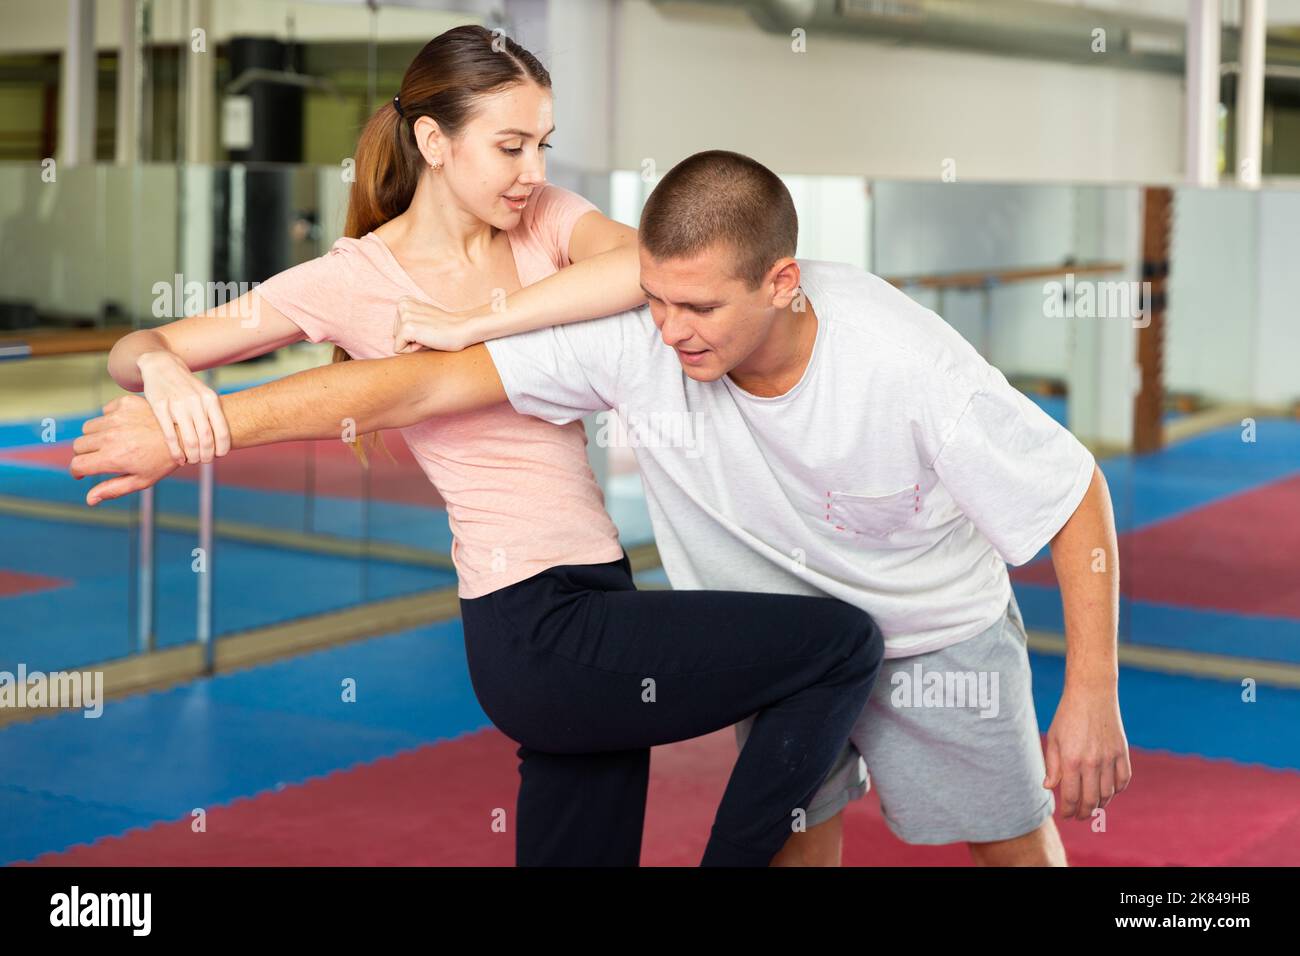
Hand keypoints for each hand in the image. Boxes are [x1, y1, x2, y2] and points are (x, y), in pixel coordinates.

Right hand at [70, 394, 181, 505]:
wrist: (185, 435)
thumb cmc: (164, 461)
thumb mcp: (141, 480)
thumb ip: (113, 489)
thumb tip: (89, 500)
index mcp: (112, 457)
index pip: (77, 464)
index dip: (77, 471)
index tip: (82, 473)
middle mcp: (110, 436)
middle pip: (79, 445)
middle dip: (85, 454)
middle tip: (101, 457)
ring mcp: (117, 418)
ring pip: (88, 428)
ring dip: (95, 436)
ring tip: (113, 442)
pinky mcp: (124, 403)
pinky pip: (104, 411)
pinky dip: (109, 419)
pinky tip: (124, 427)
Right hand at [137, 350, 230, 463]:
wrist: (162, 365)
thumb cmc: (186, 386)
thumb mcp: (204, 394)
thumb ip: (212, 413)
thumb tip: (221, 441)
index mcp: (210, 399)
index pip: (222, 430)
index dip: (223, 447)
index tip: (220, 455)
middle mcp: (196, 401)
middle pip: (206, 437)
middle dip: (207, 455)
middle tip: (204, 461)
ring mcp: (177, 404)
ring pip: (189, 439)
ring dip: (193, 456)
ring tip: (192, 461)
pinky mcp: (159, 406)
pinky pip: (170, 435)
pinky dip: (176, 451)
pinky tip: (178, 459)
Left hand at [393, 297, 475, 352]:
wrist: (463, 329)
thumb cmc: (445, 328)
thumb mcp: (423, 316)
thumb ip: (410, 318)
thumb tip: (398, 333)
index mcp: (404, 301)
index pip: (396, 328)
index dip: (412, 334)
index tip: (428, 329)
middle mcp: (402, 305)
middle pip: (394, 334)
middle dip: (411, 339)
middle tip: (429, 333)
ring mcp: (404, 316)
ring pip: (397, 342)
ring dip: (413, 344)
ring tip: (429, 336)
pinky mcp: (407, 328)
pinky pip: (398, 349)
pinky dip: (413, 350)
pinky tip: (427, 341)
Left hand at [1042, 684, 1131, 821]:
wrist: (1092, 693)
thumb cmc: (1068, 715)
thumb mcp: (1054, 738)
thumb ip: (1052, 765)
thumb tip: (1049, 788)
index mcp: (1071, 760)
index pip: (1071, 796)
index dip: (1069, 810)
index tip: (1067, 815)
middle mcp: (1092, 762)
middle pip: (1091, 800)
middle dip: (1084, 813)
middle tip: (1079, 816)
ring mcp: (1109, 758)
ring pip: (1108, 793)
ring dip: (1100, 804)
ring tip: (1093, 806)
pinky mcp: (1122, 752)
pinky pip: (1123, 780)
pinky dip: (1117, 790)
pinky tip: (1109, 792)